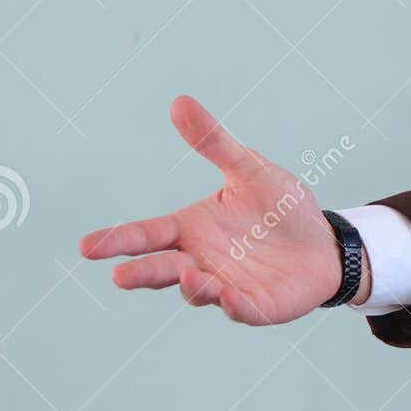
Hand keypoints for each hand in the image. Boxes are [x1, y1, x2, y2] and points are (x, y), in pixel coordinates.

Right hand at [78, 95, 343, 324]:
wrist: (324, 242)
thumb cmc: (281, 207)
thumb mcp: (249, 169)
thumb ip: (214, 143)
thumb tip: (180, 102)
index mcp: (192, 228)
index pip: (148, 234)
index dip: (118, 240)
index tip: (86, 247)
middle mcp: (201, 260)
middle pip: (163, 268)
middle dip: (142, 273)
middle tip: (118, 276)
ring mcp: (226, 285)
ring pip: (198, 290)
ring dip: (192, 285)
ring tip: (187, 274)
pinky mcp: (255, 304)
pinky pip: (241, 308)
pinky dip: (233, 306)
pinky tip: (229, 297)